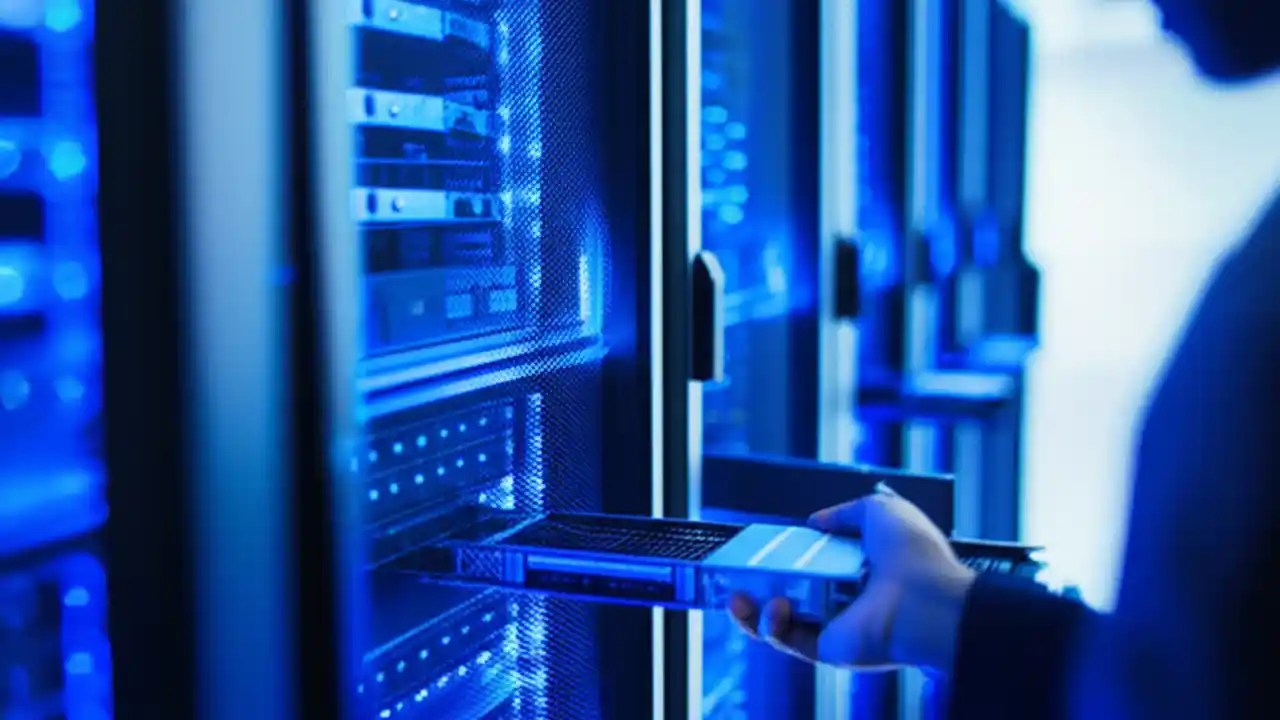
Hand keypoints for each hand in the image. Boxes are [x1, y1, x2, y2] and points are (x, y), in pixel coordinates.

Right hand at [727, 485, 976, 673]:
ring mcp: (835, 628)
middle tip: (736, 579)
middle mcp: (844, 600)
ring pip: (781, 624)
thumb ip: (845, 513)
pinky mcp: (828, 651)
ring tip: (738, 597)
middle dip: (758, 588)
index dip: (786, 558)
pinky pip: (789, 641)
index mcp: (858, 568)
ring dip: (753, 611)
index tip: (762, 551)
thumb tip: (815, 521)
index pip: (813, 565)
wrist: (927, 599)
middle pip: (790, 595)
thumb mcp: (879, 511)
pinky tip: (772, 606)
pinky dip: (771, 625)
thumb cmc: (912, 553)